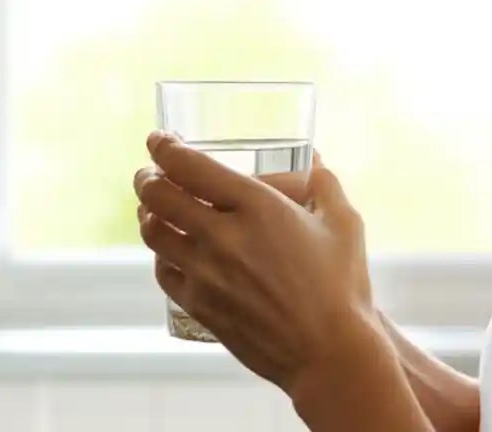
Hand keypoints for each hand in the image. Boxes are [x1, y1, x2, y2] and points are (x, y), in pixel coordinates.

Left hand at [134, 131, 376, 394]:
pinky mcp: (199, 305)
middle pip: (158, 196)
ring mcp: (205, 273)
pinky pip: (163, 272)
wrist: (329, 352)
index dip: (164, 147)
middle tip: (149, 172)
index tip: (159, 140)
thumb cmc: (343, 285)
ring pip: (152, 233)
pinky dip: (160, 253)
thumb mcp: (345, 224)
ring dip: (146, 213)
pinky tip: (169, 249)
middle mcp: (222, 236)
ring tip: (152, 207)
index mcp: (257, 207)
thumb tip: (315, 161)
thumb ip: (326, 185)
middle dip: (147, 177)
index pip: (188, 166)